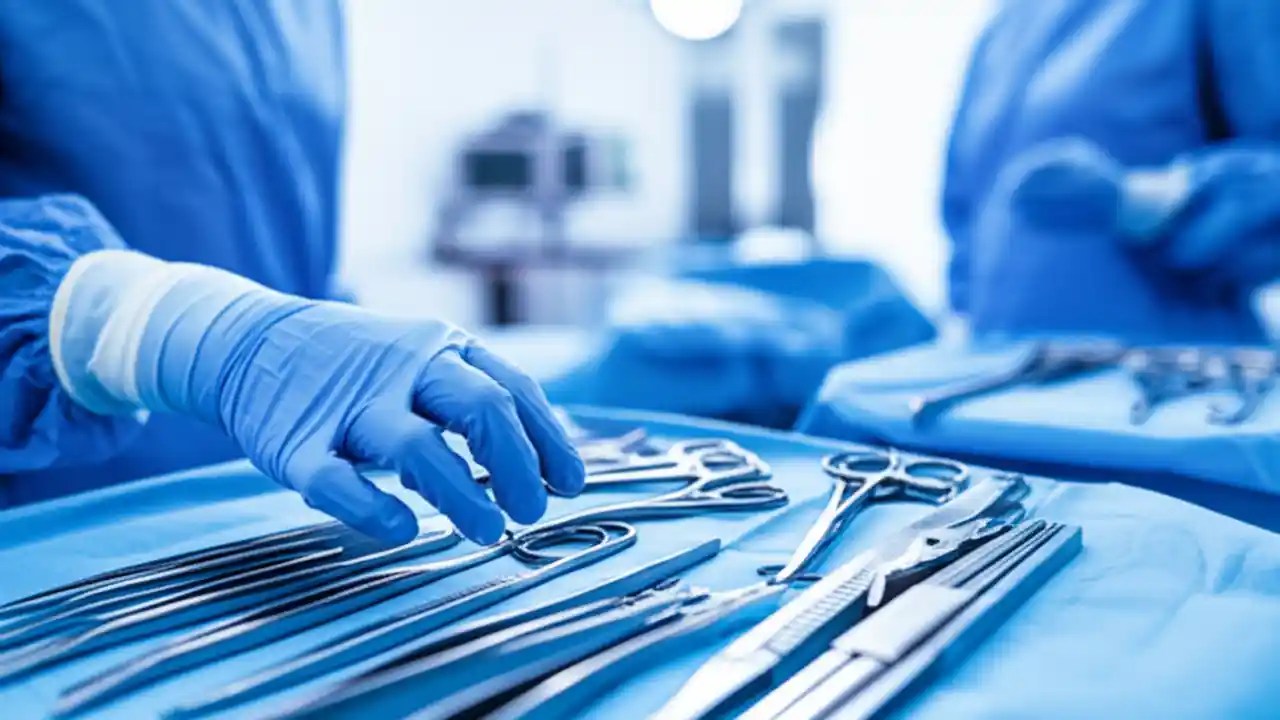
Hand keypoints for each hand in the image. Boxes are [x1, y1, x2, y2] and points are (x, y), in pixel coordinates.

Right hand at [217, 302, 585, 544]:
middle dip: (519, 463)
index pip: (514, 388)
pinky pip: (337, 480)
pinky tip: (406, 529)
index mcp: (440, 347)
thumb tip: (550, 455)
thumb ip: (478, 394)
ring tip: (490, 532)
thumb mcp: (423, 356)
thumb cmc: (358, 363)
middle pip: (481, 408)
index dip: (549, 439)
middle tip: (533, 509)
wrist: (248, 340)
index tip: (571, 483)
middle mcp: (402, 369)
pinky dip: (373, 507)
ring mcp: (348, 405)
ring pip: (417, 447)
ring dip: (463, 494)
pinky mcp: (296, 444)